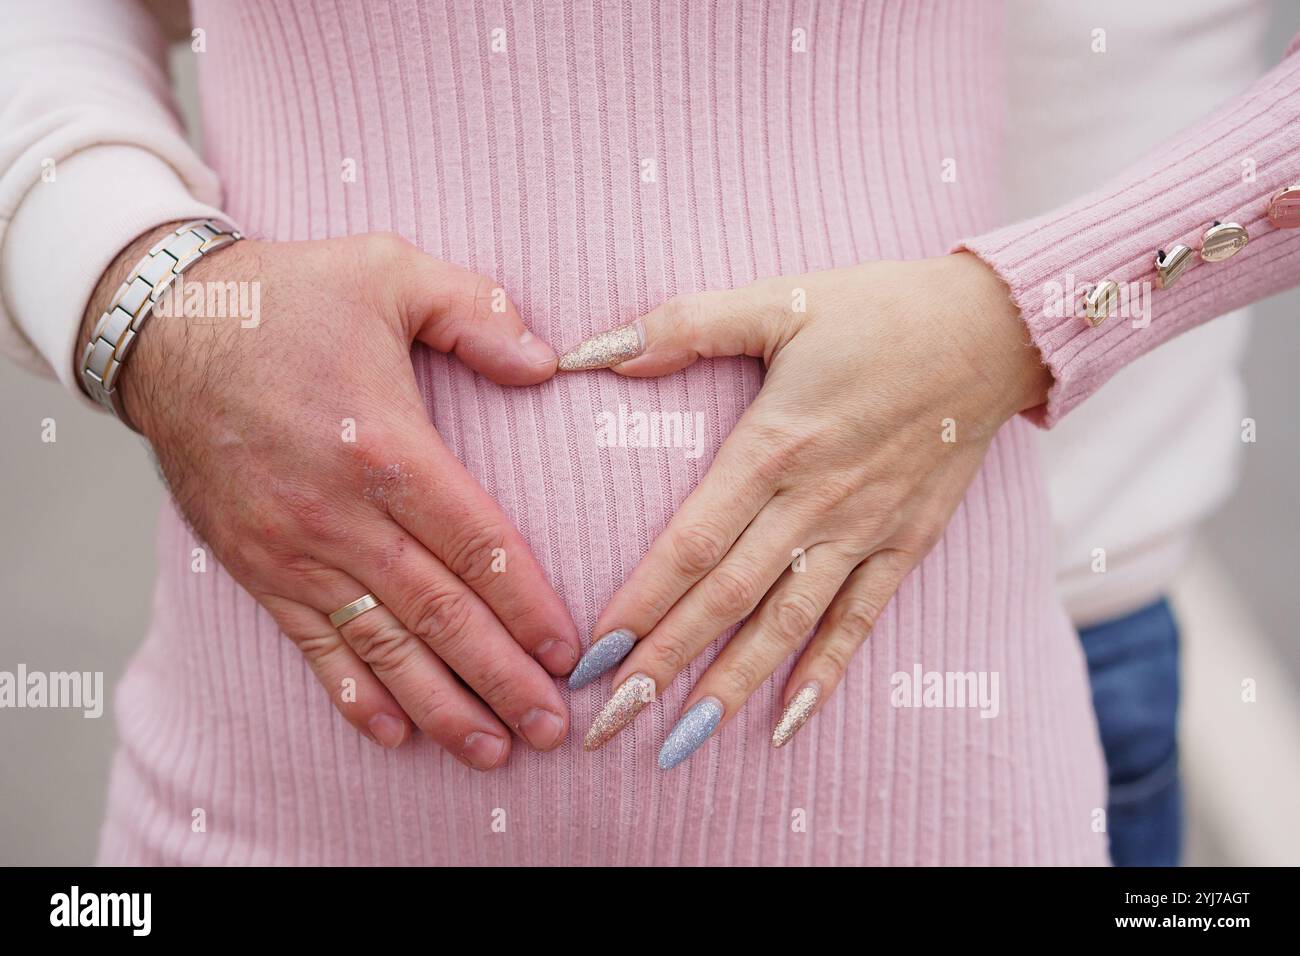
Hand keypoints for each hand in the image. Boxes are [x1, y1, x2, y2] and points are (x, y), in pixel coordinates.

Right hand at [86, 226, 580, 768]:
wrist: (166, 330)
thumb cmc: (288, 298)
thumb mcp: (389, 270)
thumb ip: (475, 312)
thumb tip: (546, 361)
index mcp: (387, 447)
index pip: (477, 545)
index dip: (528, 605)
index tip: (569, 651)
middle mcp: (341, 514)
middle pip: (440, 613)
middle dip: (502, 676)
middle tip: (551, 725)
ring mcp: (295, 549)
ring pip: (383, 644)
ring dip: (442, 703)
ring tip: (491, 748)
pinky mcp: (258, 566)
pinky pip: (313, 643)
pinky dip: (353, 692)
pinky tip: (394, 732)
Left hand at [571, 253, 1050, 763]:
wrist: (996, 329)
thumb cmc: (878, 311)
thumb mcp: (779, 300)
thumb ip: (684, 325)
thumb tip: (594, 352)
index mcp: (773, 447)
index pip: (690, 544)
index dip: (639, 604)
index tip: (592, 657)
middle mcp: (815, 502)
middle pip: (724, 599)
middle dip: (663, 666)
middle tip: (608, 724)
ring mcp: (865, 529)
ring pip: (785, 624)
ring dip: (731, 686)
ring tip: (680, 745)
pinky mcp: (906, 542)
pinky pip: (859, 620)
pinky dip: (824, 672)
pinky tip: (787, 722)